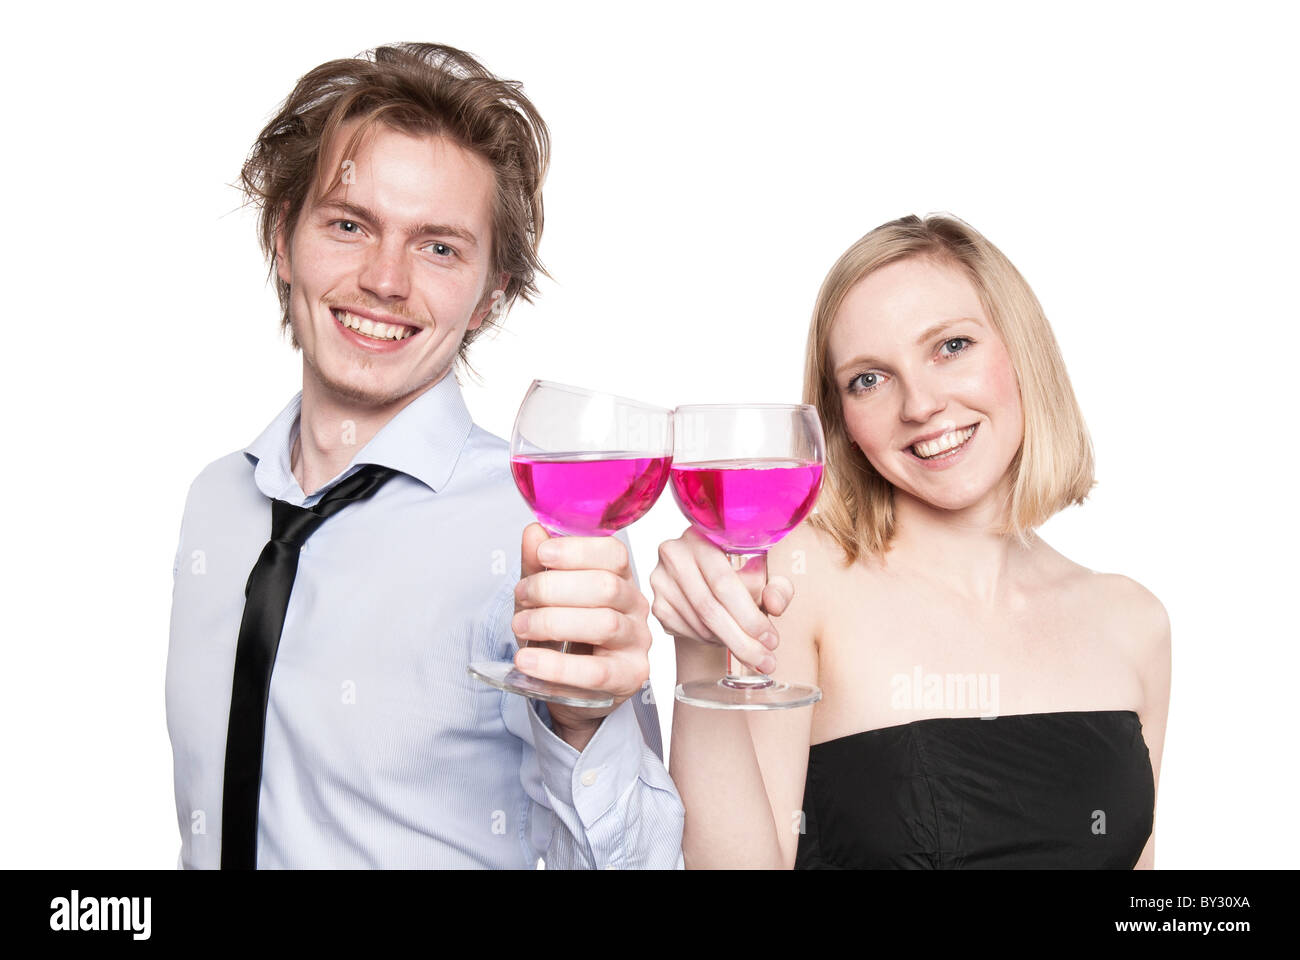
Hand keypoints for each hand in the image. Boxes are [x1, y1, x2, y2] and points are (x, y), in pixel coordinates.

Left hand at [512, 523, 652, 744]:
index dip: (578, 550)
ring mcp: (636, 642)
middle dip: (555, 588)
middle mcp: (634, 605)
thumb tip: (534, 532)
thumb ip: (539, 565)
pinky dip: (557, 666)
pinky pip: (596, 671)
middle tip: (521, 594)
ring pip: (604, 624)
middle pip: (606, 586)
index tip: (543, 554)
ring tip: (520, 626)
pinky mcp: (629, 677)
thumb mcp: (545, 597)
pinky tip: (527, 660)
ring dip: (553, 622)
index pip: (614, 553)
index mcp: (619, 577)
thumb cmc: (563, 634)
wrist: (573, 687)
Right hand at [648, 525, 793, 673]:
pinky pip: (688, 632)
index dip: (749, 615)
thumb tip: (775, 604)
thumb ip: (778, 588)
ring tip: (753, 651)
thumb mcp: (764, 576)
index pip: (723, 582)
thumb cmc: (739, 575)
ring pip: (700, 624)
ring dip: (730, 643)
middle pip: (709, 608)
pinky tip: (726, 637)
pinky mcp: (656, 605)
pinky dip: (712, 641)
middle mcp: (674, 554)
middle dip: (742, 641)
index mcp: (703, 535)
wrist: (707, 581)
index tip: (771, 639)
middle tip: (766, 661)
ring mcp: (660, 580)